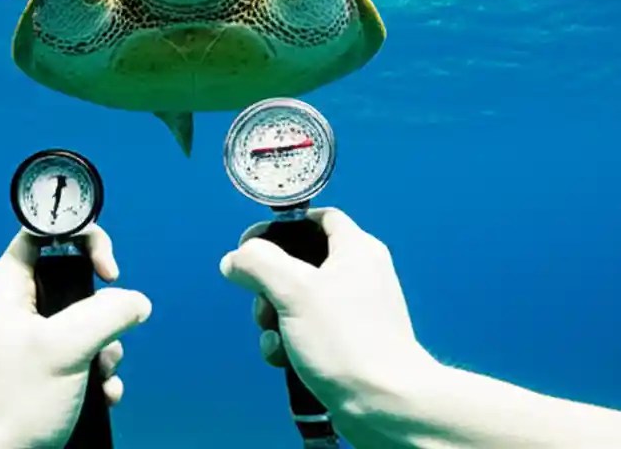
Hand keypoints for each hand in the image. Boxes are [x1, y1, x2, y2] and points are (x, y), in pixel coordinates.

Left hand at [0, 226, 151, 447]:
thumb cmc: (12, 401)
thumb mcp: (64, 348)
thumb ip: (107, 313)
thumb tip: (137, 302)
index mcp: (7, 285)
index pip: (45, 229)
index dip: (83, 235)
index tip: (107, 269)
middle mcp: (18, 305)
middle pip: (77, 277)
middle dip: (105, 308)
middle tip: (105, 332)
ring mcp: (32, 337)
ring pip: (88, 319)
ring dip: (107, 346)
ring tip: (100, 375)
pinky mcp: (46, 366)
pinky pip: (86, 351)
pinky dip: (100, 371)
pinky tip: (100, 395)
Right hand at [219, 208, 433, 439]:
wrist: (383, 403)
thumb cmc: (348, 340)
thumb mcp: (294, 290)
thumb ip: (259, 263)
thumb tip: (236, 258)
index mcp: (356, 249)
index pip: (319, 218)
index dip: (284, 227)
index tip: (255, 245)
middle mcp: (359, 275)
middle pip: (298, 263)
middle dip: (269, 286)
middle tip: (265, 305)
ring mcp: (354, 310)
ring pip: (297, 301)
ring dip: (274, 319)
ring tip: (277, 338)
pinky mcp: (347, 341)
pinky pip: (307, 330)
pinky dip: (289, 341)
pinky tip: (286, 358)